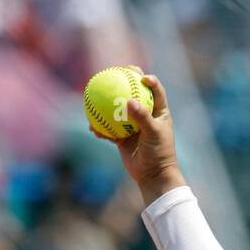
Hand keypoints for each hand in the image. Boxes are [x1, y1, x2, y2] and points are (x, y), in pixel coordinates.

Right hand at [88, 69, 184, 202]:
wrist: (153, 176)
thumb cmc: (158, 154)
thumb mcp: (153, 134)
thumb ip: (142, 117)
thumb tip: (128, 100)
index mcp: (158, 112)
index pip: (155, 90)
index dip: (149, 80)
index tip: (140, 76)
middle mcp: (145, 116)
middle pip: (133, 93)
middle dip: (124, 81)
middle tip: (115, 73)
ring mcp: (132, 126)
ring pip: (116, 111)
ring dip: (106, 103)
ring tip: (94, 95)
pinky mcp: (122, 138)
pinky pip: (108, 130)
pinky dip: (100, 128)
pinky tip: (91, 127)